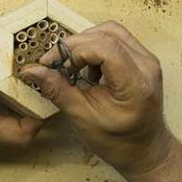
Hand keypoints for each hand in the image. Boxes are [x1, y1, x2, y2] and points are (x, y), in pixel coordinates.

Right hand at [19, 21, 176, 176]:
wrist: (145, 150)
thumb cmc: (119, 142)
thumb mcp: (83, 118)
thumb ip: (58, 90)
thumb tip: (34, 70)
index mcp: (135, 84)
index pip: (105, 47)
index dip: (74, 49)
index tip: (52, 62)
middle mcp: (147, 66)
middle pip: (106, 34)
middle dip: (75, 45)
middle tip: (56, 63)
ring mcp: (148, 60)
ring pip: (111, 31)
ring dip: (86, 43)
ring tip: (73, 66)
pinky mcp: (143, 59)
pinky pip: (117, 39)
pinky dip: (97, 46)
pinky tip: (89, 69)